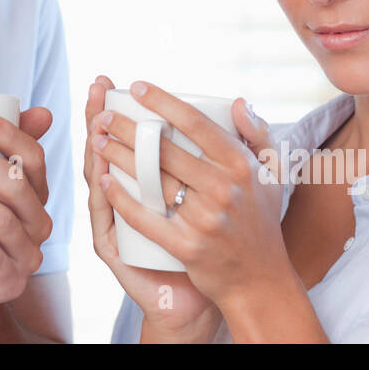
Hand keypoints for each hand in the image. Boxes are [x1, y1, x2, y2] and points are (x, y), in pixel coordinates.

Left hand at [93, 80, 291, 322]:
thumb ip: (258, 134)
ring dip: (117, 156)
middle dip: (126, 128)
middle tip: (102, 115)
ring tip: (96, 139)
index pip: (195, 123)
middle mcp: (224, 189)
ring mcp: (205, 219)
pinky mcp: (188, 247)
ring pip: (151, 179)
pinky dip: (121, 197)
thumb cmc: (261, 220)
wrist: (260, 282)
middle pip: (164, 149)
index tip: (136, 87)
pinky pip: (146, 218)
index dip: (163, 101)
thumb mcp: (272, 175)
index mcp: (241, 165)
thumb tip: (236, 101)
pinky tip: (102, 179)